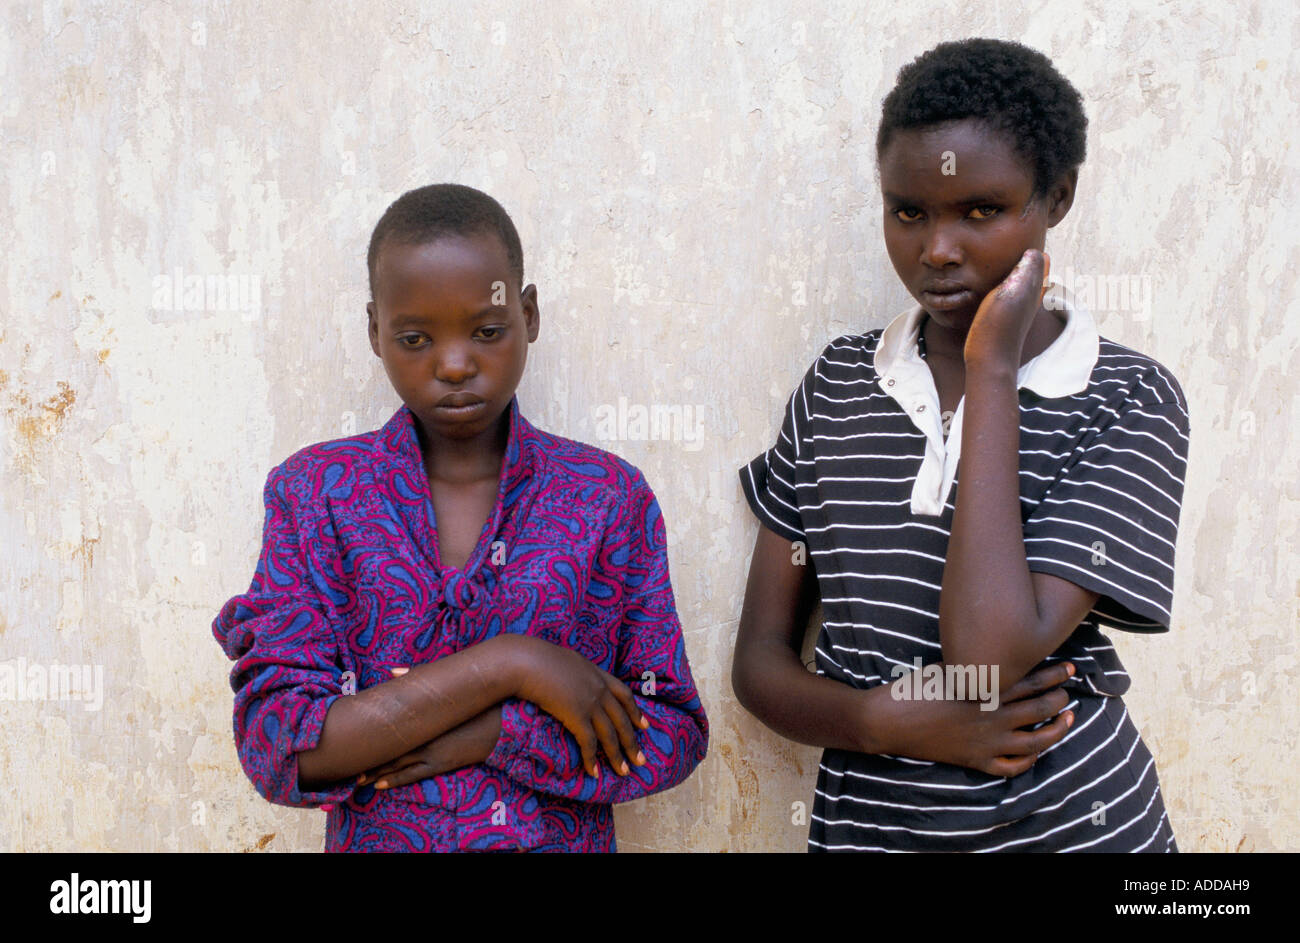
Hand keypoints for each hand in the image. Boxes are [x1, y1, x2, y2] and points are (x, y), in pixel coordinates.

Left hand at [358, 673, 503, 788]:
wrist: (499, 721)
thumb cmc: (473, 701)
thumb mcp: (447, 687)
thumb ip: (418, 676)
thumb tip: (392, 671)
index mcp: (421, 720)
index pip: (387, 731)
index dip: (366, 739)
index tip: (347, 743)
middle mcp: (422, 738)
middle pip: (387, 751)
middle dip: (366, 760)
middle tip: (343, 768)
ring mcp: (432, 754)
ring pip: (396, 767)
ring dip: (375, 774)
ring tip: (355, 781)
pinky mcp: (442, 764)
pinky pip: (414, 775)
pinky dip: (395, 780)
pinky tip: (380, 785)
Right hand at [502, 635, 648, 777]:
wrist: (527, 661)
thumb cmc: (537, 658)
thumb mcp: (565, 660)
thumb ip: (575, 671)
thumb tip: (573, 675)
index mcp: (597, 674)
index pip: (624, 695)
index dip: (635, 712)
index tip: (645, 726)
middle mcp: (599, 689)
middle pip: (622, 720)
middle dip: (633, 742)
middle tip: (642, 760)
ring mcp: (590, 703)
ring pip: (610, 735)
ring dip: (618, 756)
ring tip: (625, 772)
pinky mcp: (577, 716)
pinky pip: (589, 743)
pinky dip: (592, 760)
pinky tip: (594, 772)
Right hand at [882, 660, 1075, 776]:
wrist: (889, 720)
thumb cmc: (916, 688)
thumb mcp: (949, 667)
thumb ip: (979, 668)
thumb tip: (1000, 661)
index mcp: (986, 691)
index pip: (1033, 681)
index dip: (1055, 675)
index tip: (1069, 669)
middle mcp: (993, 717)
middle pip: (1041, 709)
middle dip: (1061, 699)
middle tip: (1068, 692)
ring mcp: (987, 743)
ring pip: (1036, 742)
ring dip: (1057, 730)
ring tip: (1067, 719)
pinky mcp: (976, 761)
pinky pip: (1012, 767)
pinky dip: (1029, 761)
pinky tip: (1035, 752)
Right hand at [963, 249, 1050, 368]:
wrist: (989, 360)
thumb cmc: (999, 326)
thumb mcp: (1013, 292)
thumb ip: (1026, 271)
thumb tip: (1036, 253)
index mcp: (1033, 289)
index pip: (1041, 263)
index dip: (1037, 251)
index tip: (1028, 233)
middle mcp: (1029, 299)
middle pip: (1034, 273)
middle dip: (1030, 259)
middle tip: (1021, 244)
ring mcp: (1017, 310)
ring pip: (1022, 284)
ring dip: (1018, 271)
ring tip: (1008, 259)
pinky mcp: (1003, 318)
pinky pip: (1009, 294)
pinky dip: (1006, 285)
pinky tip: (995, 286)